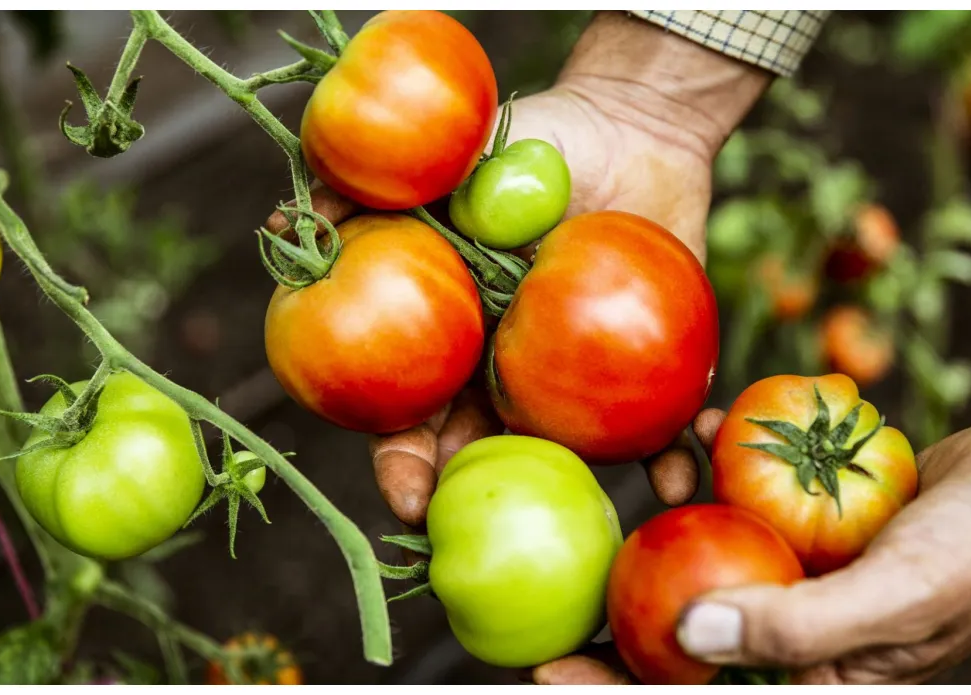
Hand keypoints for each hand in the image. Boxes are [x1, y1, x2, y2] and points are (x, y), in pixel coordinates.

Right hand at [353, 11, 769, 529]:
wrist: (631, 128)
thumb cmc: (532, 144)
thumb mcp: (446, 161)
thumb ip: (371, 189)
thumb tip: (290, 220)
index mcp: (454, 343)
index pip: (411, 419)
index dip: (403, 465)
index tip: (409, 497)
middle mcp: (509, 375)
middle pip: (483, 461)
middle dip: (478, 507)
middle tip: (489, 536)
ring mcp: (576, 381)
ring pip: (567, 461)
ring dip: (578, 498)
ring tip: (596, 521)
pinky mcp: (646, 372)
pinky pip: (658, 429)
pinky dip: (669, 461)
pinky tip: (680, 480)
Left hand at [539, 390, 970, 683]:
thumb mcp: (895, 598)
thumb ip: (794, 626)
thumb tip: (688, 635)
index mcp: (813, 674)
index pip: (699, 694)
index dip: (620, 687)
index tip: (545, 668)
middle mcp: (795, 626)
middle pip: (685, 625)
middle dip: (624, 596)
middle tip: (566, 564)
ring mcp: (799, 566)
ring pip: (707, 548)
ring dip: (676, 505)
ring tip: (665, 463)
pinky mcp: (809, 513)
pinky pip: (743, 491)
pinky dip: (722, 457)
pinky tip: (709, 425)